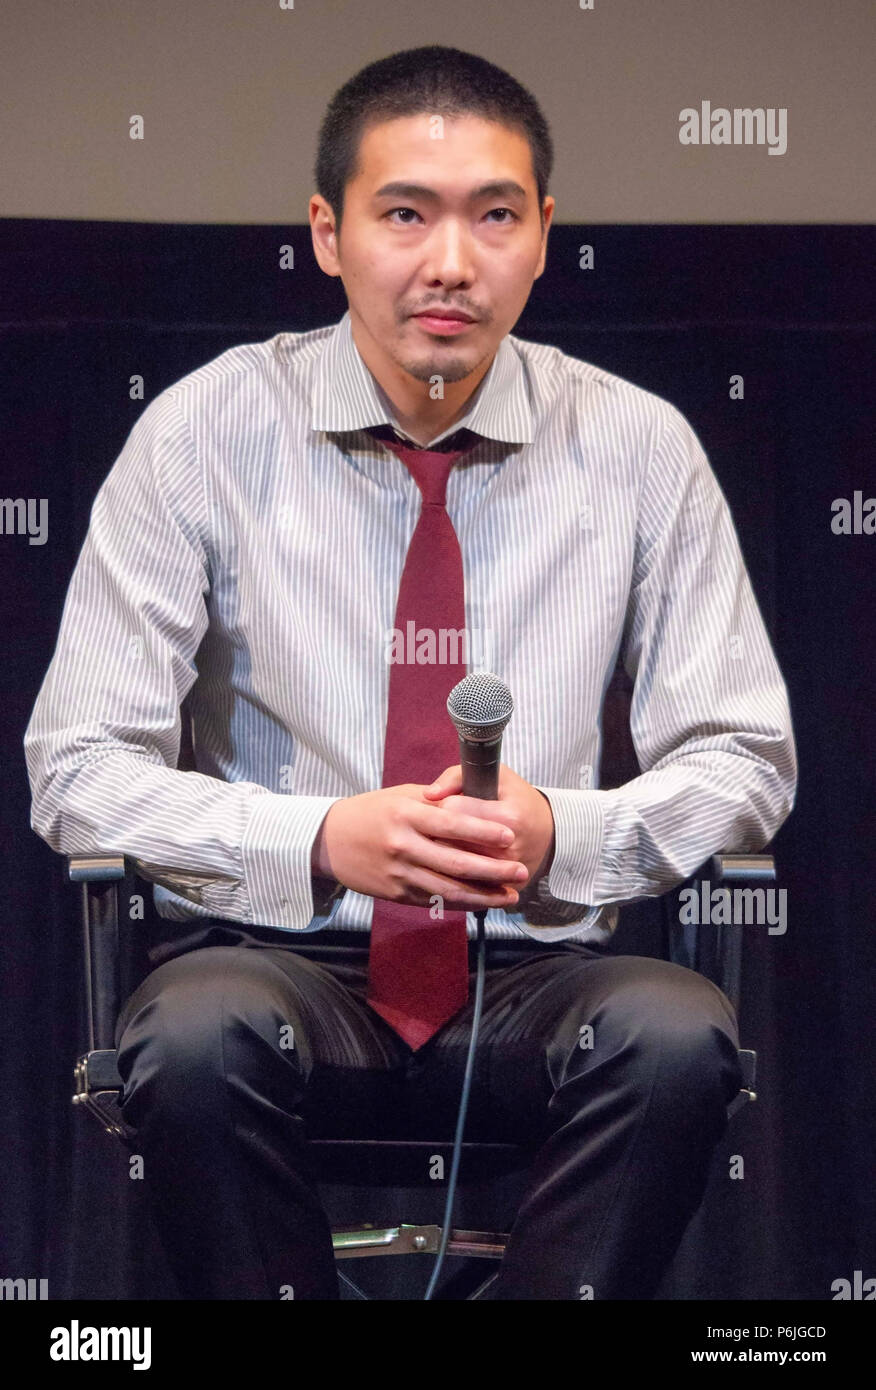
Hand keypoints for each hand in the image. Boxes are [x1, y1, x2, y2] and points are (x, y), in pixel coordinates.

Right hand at [310, 782, 531, 911]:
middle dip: (494, 870)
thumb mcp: (401, 797)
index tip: (510, 836)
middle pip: (457, 862)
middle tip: (521, 872)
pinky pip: (435, 900)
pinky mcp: (396, 894)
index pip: (453, 824)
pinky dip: (461, 903)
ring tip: (510, 896)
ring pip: (449, 889)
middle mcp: (404, 845)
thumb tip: (474, 808)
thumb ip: (436, 804)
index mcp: (407, 814)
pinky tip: (482, 903)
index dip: (484, 831)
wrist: (330, 841)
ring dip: (484, 895)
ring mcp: (400, 873)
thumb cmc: (370, 812)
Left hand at [422, 762, 554, 896]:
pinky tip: (448, 864)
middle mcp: (508, 848)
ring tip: (440, 843)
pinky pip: (466, 885)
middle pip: (450, 842)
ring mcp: (505, 872)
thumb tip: (429, 793)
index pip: (454, 810)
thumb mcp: (498, 776)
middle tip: (434, 826)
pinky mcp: (502, 888)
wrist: (549, 834)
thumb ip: (459, 776)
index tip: (443, 803)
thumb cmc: (518, 799)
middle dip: (435, 832)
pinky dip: (453, 875)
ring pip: (453, 866)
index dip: (442, 804)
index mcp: (508, 816)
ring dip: (440, 854)